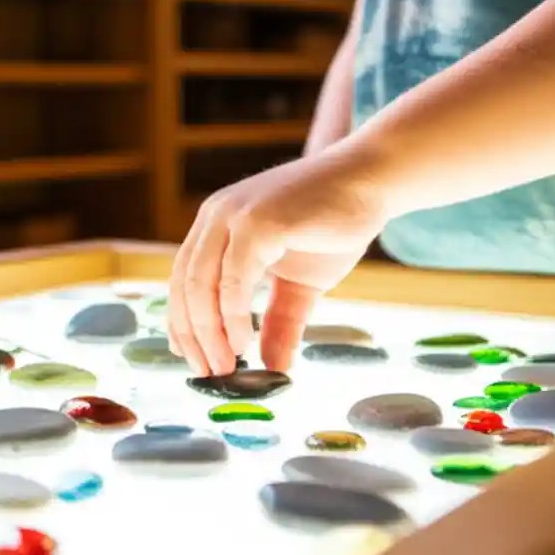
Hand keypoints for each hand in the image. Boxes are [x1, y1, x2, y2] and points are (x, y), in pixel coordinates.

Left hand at [168, 144, 388, 375]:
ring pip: (202, 284)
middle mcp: (216, 217)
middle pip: (184, 286)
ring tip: (225, 367)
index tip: (192, 361)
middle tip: (209, 374)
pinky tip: (243, 344)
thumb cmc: (333, 224)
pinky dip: (233, 315)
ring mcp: (234, 216)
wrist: (372, 180)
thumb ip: (280, 322)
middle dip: (192, 336)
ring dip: (209, 333)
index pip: (182, 280)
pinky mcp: (259, 221)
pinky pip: (233, 277)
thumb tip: (273, 368)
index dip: (182, 324)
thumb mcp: (300, 285)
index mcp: (215, 226)